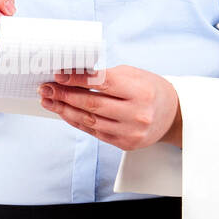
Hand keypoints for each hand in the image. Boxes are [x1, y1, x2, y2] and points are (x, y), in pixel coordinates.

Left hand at [37, 65, 180, 149]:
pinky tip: (64, 113)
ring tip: (49, 101)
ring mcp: (131, 131)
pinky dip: (77, 121)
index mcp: (140, 91)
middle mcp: (137, 113)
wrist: (172, 115)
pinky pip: (94, 132)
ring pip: (89, 120)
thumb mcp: (133, 74)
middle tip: (46, 88)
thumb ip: (105, 76)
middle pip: (92, 104)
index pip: (102, 83)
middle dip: (64, 95)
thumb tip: (71, 77)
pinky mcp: (125, 143)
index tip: (58, 75)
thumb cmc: (149, 89)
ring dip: (65, 110)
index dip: (77, 79)